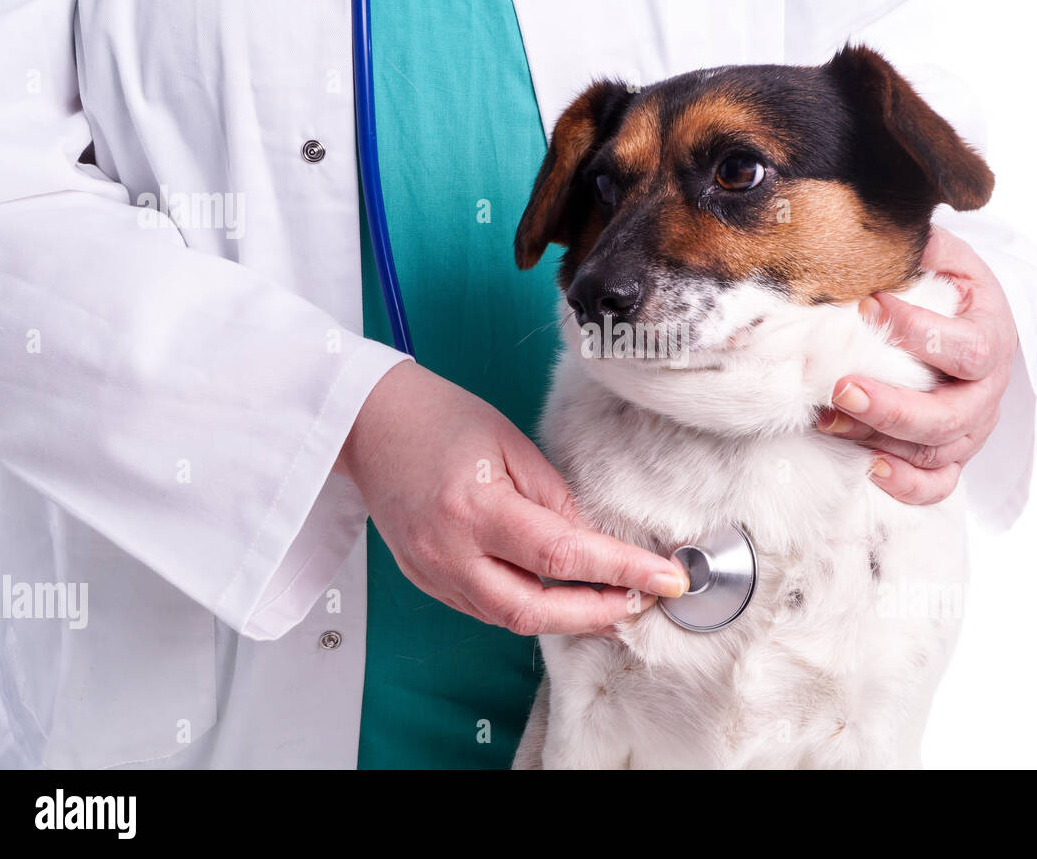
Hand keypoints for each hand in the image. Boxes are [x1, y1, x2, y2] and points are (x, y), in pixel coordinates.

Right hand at [336, 360, 687, 633]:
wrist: (368, 422)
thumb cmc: (440, 418)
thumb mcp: (510, 443)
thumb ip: (554, 496)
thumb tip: (592, 542)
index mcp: (475, 508)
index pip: (563, 556)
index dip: (622, 573)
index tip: (668, 579)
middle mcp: (450, 551)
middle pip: (534, 610)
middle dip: (598, 615)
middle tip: (644, 604)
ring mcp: (432, 572)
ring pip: (509, 619)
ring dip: (566, 618)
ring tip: (613, 603)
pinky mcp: (425, 579)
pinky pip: (485, 608)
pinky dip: (528, 607)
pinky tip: (560, 597)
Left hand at [817, 226, 1016, 504]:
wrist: (975, 325)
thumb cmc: (950, 291)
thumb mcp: (945, 259)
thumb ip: (922, 246)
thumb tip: (879, 225)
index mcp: (990, 336)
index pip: (964, 346)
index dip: (918, 331)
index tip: (868, 306)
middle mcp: (986, 390)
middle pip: (950, 414)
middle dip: (893, 405)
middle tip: (841, 387)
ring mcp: (972, 427)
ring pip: (935, 451)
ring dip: (879, 439)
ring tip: (828, 419)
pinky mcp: (953, 453)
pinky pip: (938, 484)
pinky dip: (907, 485)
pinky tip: (870, 468)